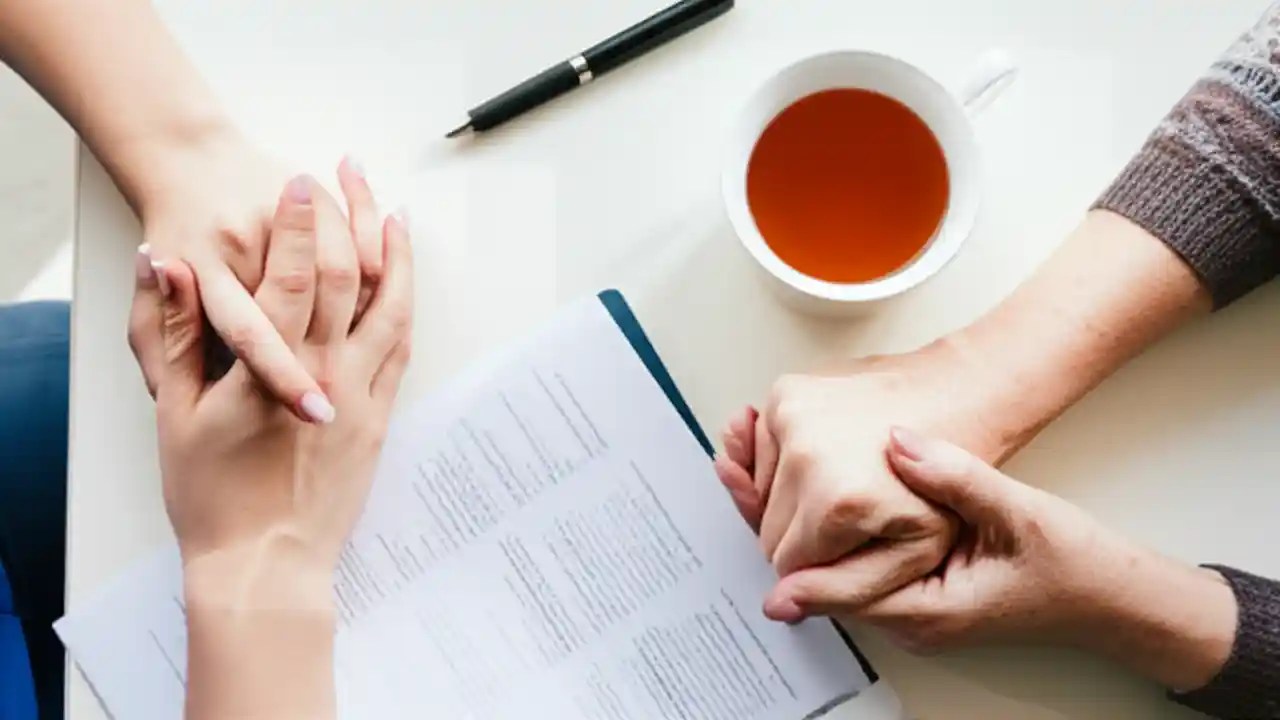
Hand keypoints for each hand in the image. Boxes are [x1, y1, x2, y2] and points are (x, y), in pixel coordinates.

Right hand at [133, 166, 412, 574]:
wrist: (266, 563)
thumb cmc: (213, 496)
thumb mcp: (176, 411)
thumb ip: (176, 332)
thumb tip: (170, 267)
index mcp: (274, 365)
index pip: (296, 275)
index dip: (300, 223)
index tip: (301, 183)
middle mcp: (328, 372)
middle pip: (353, 278)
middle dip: (354, 219)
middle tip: (351, 178)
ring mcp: (362, 395)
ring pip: (393, 309)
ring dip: (397, 257)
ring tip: (398, 216)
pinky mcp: (381, 420)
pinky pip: (403, 349)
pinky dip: (406, 308)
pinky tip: (404, 286)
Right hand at [715, 347, 1008, 614]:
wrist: (961, 395)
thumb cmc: (943, 473)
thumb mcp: (915, 555)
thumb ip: (844, 589)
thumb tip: (777, 604)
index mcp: (835, 500)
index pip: (788, 565)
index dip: (823, 564)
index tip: (856, 544)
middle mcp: (803, 453)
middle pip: (768, 528)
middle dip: (804, 531)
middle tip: (856, 512)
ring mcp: (789, 415)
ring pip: (758, 489)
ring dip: (791, 494)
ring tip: (847, 477)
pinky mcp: (783, 392)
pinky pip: (757, 449)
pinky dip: (782, 459)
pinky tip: (825, 455)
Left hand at [768, 428, 1236, 692]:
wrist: (1110, 596)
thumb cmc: (1071, 565)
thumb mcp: (1018, 513)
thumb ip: (956, 479)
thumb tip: (898, 442)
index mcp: (923, 610)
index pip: (834, 587)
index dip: (785, 546)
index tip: (743, 495)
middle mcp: (905, 614)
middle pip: (816, 576)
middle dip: (772, 526)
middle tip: (729, 468)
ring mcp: (905, 602)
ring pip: (828, 565)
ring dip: (791, 520)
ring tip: (746, 466)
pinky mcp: (910, 585)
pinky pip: (849, 557)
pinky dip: (821, 522)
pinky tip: (803, 481)